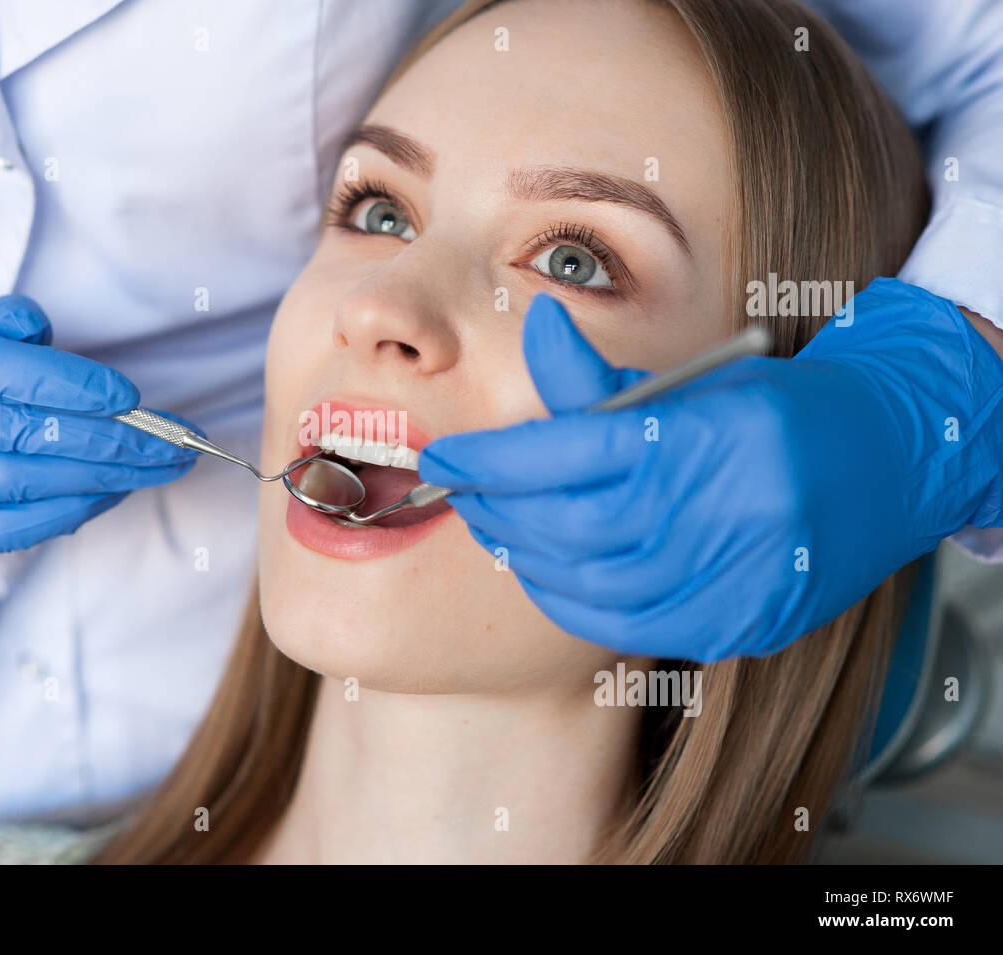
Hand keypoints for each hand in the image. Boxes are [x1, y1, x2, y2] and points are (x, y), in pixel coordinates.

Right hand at [0, 295, 197, 575]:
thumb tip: (40, 328)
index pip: (4, 373)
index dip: (74, 386)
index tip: (128, 395)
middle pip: (33, 433)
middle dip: (118, 439)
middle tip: (177, 440)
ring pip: (34, 484)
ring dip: (110, 477)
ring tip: (161, 466)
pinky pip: (20, 529)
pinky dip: (74, 511)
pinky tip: (113, 493)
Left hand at [418, 281, 1002, 660]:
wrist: (883, 464)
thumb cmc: (773, 413)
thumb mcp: (690, 381)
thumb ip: (600, 379)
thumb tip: (536, 326)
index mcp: (713, 438)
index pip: (573, 454)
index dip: (495, 460)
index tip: (443, 455)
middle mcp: (728, 514)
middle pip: (572, 525)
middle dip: (499, 508)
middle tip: (459, 488)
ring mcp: (737, 580)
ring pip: (592, 581)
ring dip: (525, 554)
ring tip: (493, 521)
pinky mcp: (739, 625)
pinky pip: (626, 624)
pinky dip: (569, 597)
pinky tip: (542, 566)